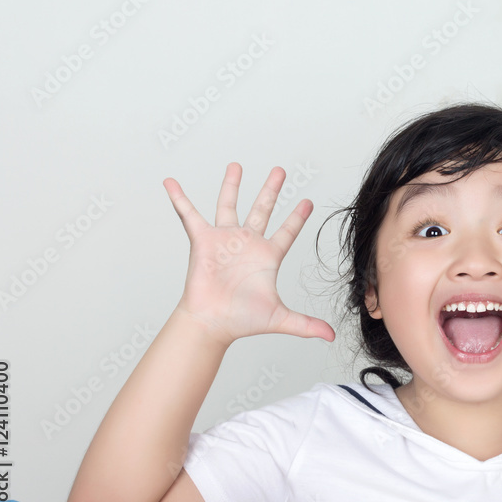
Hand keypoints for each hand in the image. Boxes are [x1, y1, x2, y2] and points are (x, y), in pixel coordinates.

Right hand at [163, 163, 335, 345]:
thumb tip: (331, 336)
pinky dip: (180, 198)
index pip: (287, 231)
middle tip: (280, 170)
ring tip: (236, 165)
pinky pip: (189, 214)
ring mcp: (225, 239)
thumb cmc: (242, 320)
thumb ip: (306, 324)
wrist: (212, 323)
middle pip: (262, 209)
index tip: (308, 202)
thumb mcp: (280, 318)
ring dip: (232, 185)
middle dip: (271, 189)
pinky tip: (171, 182)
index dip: (297, 218)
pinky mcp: (203, 240)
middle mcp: (247, 243)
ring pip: (229, 204)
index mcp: (268, 256)